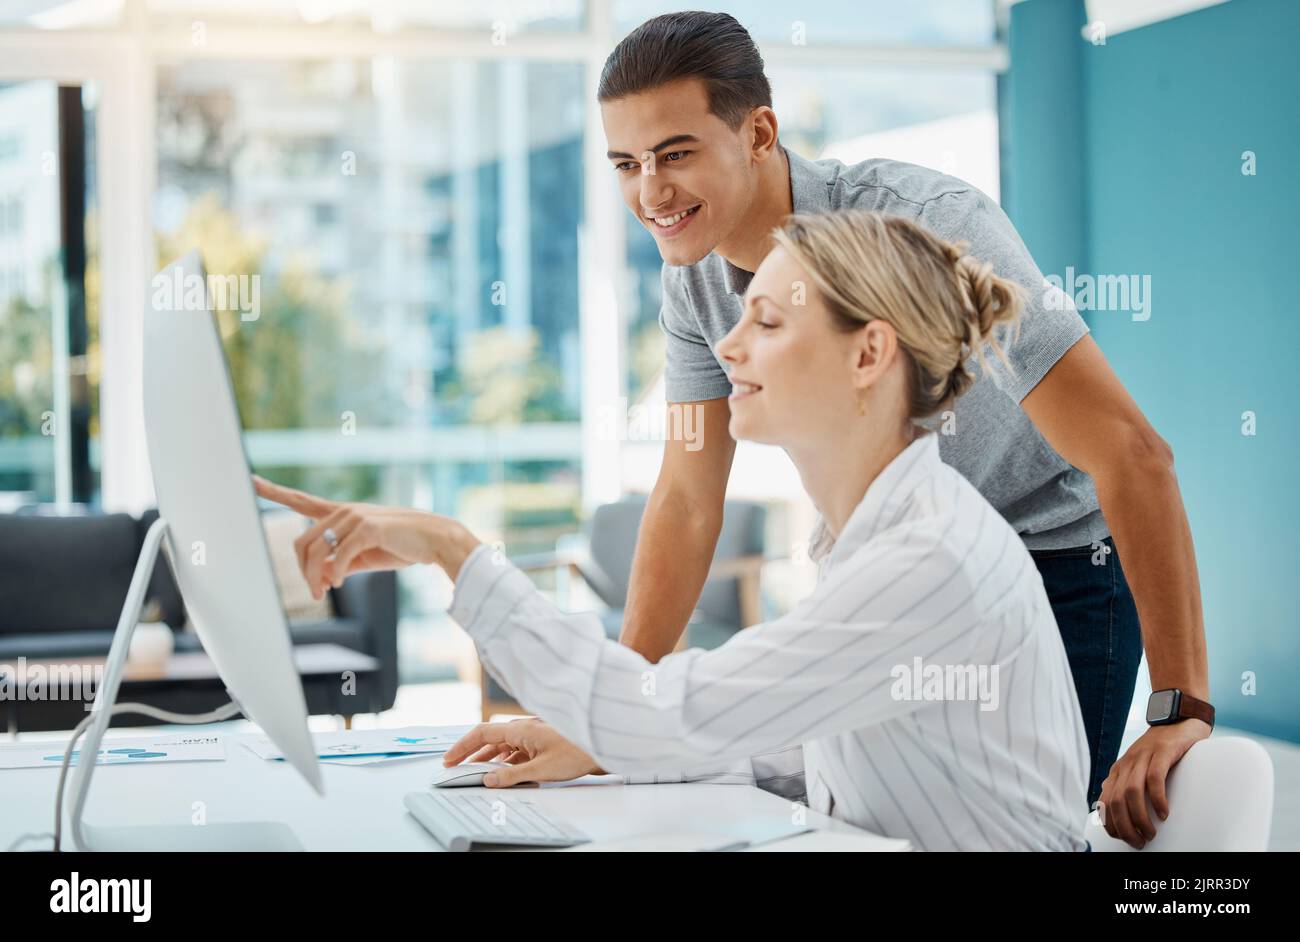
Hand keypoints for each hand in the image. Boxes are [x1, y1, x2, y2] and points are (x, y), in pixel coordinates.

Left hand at [252, 475, 479, 597]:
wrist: (433, 540)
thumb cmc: (400, 547)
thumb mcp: (364, 557)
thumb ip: (340, 563)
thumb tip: (320, 580)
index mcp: (340, 514)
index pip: (300, 500)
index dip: (274, 491)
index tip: (250, 480)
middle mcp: (343, 511)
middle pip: (302, 543)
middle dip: (303, 572)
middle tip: (316, 592)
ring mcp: (354, 517)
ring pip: (316, 551)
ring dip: (315, 577)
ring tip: (325, 590)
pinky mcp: (367, 527)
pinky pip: (337, 556)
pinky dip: (333, 574)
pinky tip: (338, 582)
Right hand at [442, 718, 601, 787]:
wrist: (604, 747)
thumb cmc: (578, 753)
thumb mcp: (541, 769)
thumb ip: (512, 775)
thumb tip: (488, 779)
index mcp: (521, 728)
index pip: (482, 732)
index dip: (463, 745)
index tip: (449, 758)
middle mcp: (525, 728)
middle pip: (490, 737)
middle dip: (471, 751)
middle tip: (455, 764)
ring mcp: (534, 734)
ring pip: (503, 744)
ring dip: (488, 756)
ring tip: (474, 770)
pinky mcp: (542, 742)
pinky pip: (516, 749)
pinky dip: (504, 759)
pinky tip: (503, 770)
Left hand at [1097, 720, 1211, 847]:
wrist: (1178, 718)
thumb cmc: (1160, 748)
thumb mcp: (1137, 766)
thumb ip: (1123, 783)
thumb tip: (1107, 804)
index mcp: (1118, 770)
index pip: (1106, 802)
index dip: (1112, 824)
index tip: (1125, 839)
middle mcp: (1126, 764)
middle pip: (1117, 801)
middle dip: (1126, 827)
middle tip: (1140, 842)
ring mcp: (1143, 757)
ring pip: (1132, 792)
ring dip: (1140, 817)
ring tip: (1151, 832)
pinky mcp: (1161, 752)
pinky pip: (1154, 778)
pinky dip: (1157, 798)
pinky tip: (1163, 812)